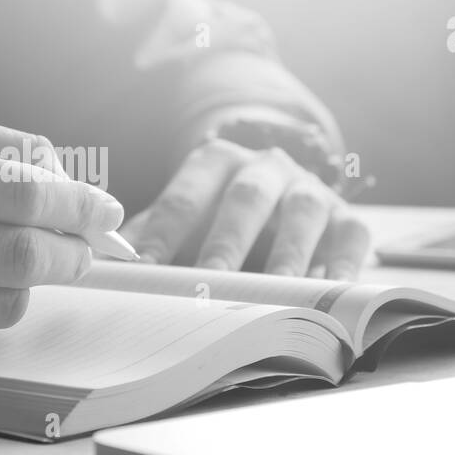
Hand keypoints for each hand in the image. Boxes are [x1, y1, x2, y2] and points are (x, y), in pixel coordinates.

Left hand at [121, 138, 369, 279]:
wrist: (285, 206)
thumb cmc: (216, 222)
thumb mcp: (182, 222)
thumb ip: (149, 238)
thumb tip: (106, 270)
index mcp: (216, 162)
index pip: (185, 196)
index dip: (164, 234)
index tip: (146, 272)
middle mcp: (266, 167)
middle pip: (246, 198)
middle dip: (226, 241)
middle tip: (210, 281)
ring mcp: (310, 189)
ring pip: (302, 213)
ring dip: (287, 255)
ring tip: (273, 293)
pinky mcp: (347, 218)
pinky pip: (349, 237)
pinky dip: (341, 265)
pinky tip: (326, 292)